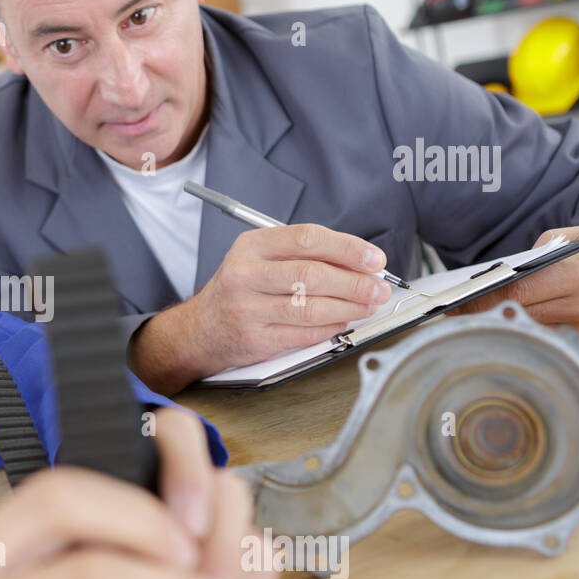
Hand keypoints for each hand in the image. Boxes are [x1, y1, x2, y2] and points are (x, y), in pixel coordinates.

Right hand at [131, 224, 391, 393]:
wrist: (199, 330)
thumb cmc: (238, 291)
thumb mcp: (259, 259)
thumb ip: (302, 255)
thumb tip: (358, 262)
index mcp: (250, 247)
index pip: (307, 239)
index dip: (347, 248)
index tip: (373, 259)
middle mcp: (245, 275)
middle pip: (312, 275)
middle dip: (355, 282)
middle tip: (379, 287)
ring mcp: (248, 309)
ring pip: (311, 307)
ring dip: (349, 307)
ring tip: (368, 305)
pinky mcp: (256, 339)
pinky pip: (305, 333)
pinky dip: (332, 328)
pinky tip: (344, 322)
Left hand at [454, 221, 578, 342]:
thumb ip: (540, 252)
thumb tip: (504, 270)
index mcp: (576, 273)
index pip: (516, 290)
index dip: (482, 300)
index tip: (457, 305)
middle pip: (519, 312)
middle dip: (484, 314)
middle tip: (457, 316)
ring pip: (532, 330)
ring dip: (503, 326)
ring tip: (476, 322)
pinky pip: (551, 338)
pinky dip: (529, 333)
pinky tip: (510, 328)